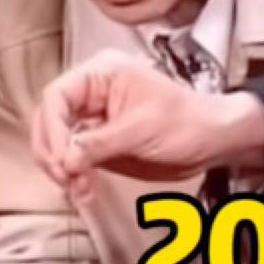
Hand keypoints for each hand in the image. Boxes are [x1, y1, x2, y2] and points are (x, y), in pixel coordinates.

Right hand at [31, 51, 263, 200]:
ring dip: (61, 168)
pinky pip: (74, 158)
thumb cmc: (188, 122)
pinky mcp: (100, 142)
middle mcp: (93, 93)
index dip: (53, 128)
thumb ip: (100, 143)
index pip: (58, 96)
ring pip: (58, 142)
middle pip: (51, 120)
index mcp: (102, 74)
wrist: (212, 141)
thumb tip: (66, 158)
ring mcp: (95, 118)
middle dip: (53, 151)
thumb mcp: (142, 130)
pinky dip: (74, 175)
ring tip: (77, 189)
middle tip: (65, 176)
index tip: (61, 158)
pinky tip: (82, 190)